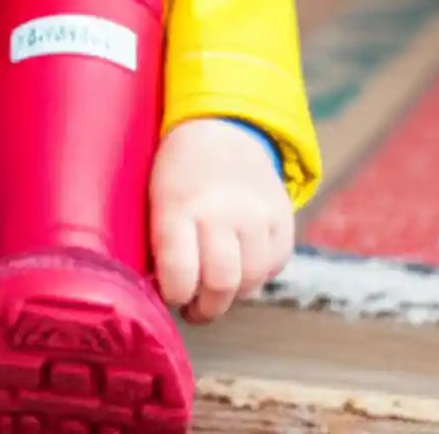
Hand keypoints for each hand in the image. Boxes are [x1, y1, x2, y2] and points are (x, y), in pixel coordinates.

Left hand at [149, 119, 293, 323]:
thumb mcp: (155, 200)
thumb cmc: (176, 173)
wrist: (221, 129)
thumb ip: (159, 243)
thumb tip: (161, 294)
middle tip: (194, 309)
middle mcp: (222, 212)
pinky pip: (274, 266)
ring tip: (215, 292)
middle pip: (221, 284)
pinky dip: (256, 277)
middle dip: (205, 309)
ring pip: (250, 281)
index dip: (174, 297)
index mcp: (179, 207)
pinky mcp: (283, 218)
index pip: (180, 274)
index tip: (170, 297)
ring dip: (231, 296)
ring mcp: (257, 215)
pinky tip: (239, 270)